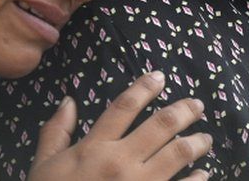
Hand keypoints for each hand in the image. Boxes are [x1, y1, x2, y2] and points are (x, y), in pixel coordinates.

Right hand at [30, 71, 211, 180]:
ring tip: (206, 138)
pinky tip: (203, 174)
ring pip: (177, 154)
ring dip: (196, 143)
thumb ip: (56, 132)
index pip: (124, 107)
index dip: (144, 88)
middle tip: (197, 105)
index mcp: (94, 147)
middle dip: (183, 110)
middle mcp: (121, 161)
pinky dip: (197, 180)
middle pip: (160, 125)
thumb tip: (68, 101)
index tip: (160, 77)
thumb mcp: (43, 165)